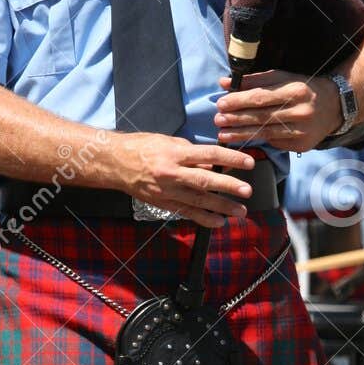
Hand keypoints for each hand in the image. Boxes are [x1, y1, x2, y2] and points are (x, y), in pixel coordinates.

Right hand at [112, 133, 257, 228]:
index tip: (248, 162)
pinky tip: (219, 222)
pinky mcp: (163, 203)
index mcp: (175, 153)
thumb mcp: (168, 142)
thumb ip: (192, 153)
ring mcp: (167, 191)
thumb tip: (213, 163)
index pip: (208, 154)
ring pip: (198, 200)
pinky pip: (186, 212)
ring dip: (221, 207)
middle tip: (247, 191)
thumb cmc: (142, 147)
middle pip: (205, 180)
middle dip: (228, 186)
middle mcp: (171, 173)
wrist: (115, 163)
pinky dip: (204, 218)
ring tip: (240, 211)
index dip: (230, 158)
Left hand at [214, 69, 341, 151]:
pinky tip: (241, 140)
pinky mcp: (302, 145)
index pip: (261, 97)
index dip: (239, 101)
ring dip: (241, 134)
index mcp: (295, 91)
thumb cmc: (303, 88)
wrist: (334, 106)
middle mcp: (300, 112)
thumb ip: (254, 80)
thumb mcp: (282, 78)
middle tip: (218, 120)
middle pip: (261, 117)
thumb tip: (224, 83)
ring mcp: (302, 131)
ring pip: (265, 134)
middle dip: (237, 119)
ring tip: (223, 134)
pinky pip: (275, 143)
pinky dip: (257, 141)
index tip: (221, 103)